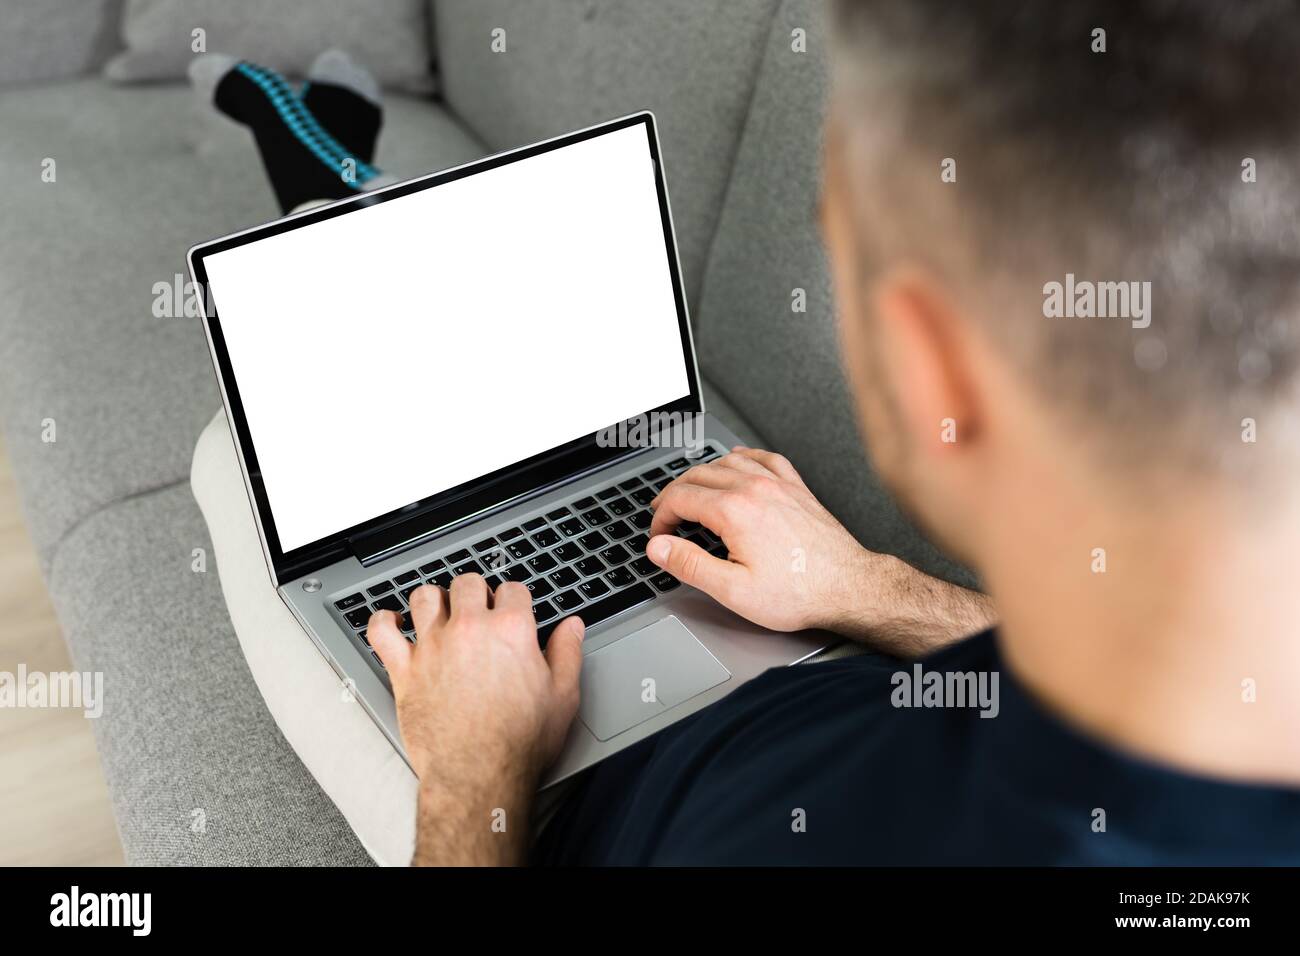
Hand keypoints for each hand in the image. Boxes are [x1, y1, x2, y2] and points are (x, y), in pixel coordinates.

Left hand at [367, 575, 583, 863]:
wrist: (479, 776)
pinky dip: (383, 622)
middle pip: (467, 584)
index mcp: (510, 630)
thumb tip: (572, 627)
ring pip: (424, 597)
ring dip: (434, 600)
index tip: (513, 610)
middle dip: (475, 592)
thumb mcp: (562, 697)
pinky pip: (381, 631)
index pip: (512, 589)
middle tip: (479, 609)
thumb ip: (567, 654)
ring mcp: (433, 647)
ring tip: (440, 612)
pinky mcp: (404, 669)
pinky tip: (392, 623)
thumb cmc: (518, 744)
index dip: (514, 599)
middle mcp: (469, 629)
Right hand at [648, 446, 875, 632]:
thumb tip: (659, 547)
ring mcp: (778, 484)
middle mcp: (755, 488)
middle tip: (665, 514)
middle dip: (674, 493)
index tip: (659, 534)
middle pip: (698, 475)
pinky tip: (738, 460)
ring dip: (702, 473)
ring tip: (690, 491)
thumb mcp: (733, 590)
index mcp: (735, 511)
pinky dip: (744, 456)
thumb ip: (690, 565)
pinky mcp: (796, 488)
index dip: (661, 517)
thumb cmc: (799, 592)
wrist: (849, 586)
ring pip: (727, 461)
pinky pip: (764, 458)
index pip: (680, 498)